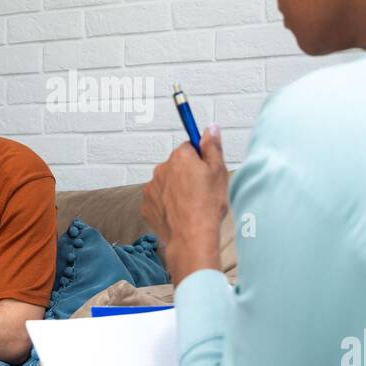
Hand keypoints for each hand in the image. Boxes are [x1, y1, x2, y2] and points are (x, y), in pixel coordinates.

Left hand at [142, 124, 228, 284]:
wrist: (191, 238)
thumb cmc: (207, 206)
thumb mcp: (218, 172)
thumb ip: (213, 146)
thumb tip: (211, 128)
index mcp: (180, 156)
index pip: (190, 147)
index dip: (200, 159)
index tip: (206, 170)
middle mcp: (161, 168)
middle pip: (177, 165)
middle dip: (188, 174)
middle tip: (203, 191)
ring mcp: (151, 188)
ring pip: (167, 183)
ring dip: (177, 190)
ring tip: (192, 206)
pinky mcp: (147, 206)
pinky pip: (159, 200)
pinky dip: (168, 205)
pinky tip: (181, 214)